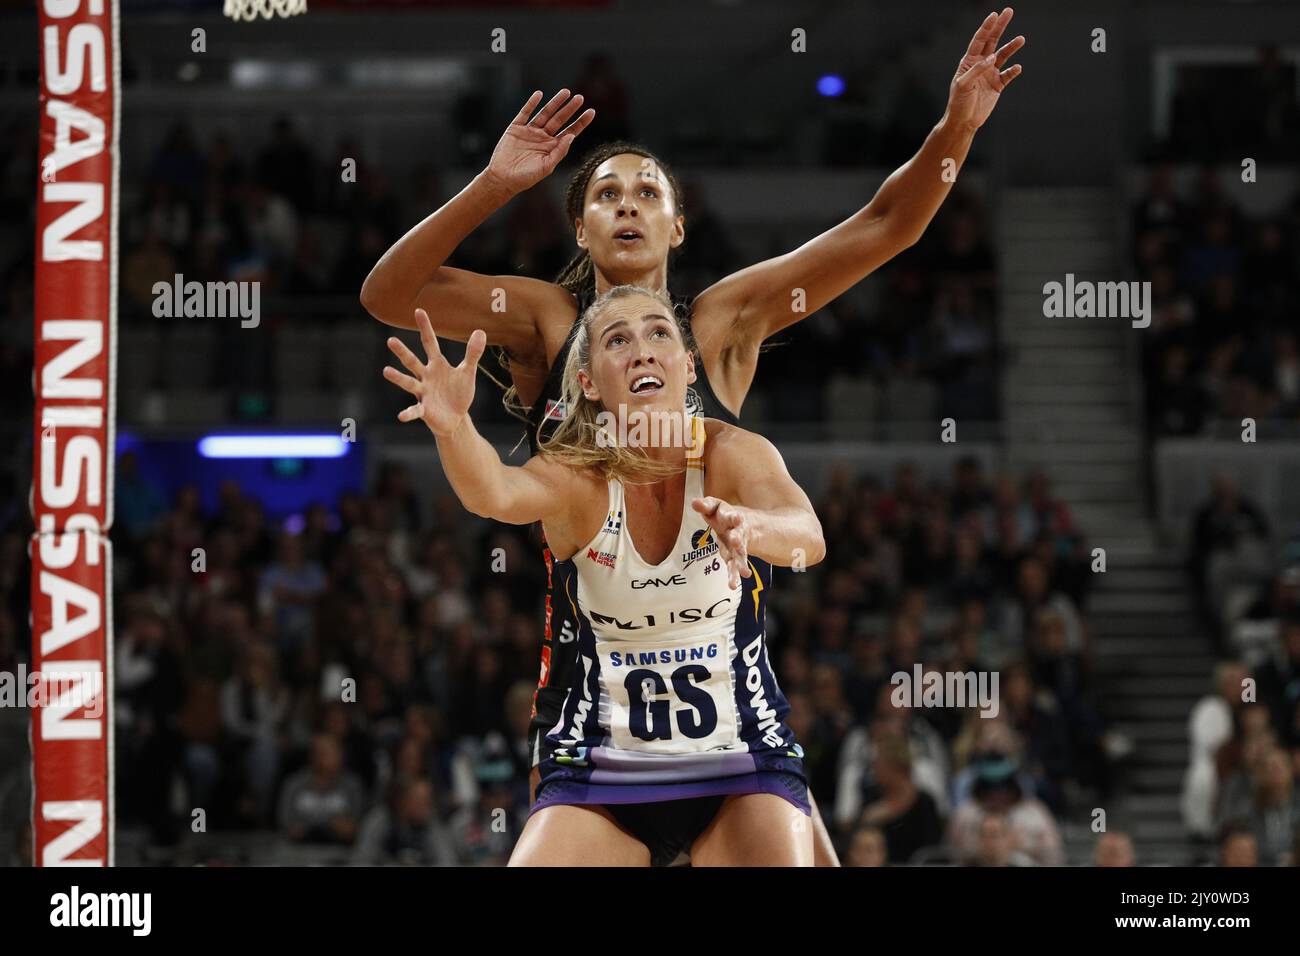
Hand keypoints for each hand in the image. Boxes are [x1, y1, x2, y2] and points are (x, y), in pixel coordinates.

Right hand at [383, 308, 485, 437]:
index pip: (430, 343)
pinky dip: (408, 413)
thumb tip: (480, 330)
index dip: (425, 328)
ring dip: (398, 378)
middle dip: (402, 352)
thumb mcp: (467, 372)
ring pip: (409, 383)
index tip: (419, 311)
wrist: (455, 419)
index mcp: (436, 365)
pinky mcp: (425, 410)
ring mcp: (423, 393)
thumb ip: (472, 353)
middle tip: (391, 340)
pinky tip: (401, 416)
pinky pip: (415, 410)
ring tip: (386, 371)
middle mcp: (426, 376)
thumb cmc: (458, 393)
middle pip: (412, 362)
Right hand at [484, 89, 595, 194]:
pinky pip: (525, 113)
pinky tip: (539, 95)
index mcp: (552, 147)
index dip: (581, 122)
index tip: (591, 111)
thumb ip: (559, 152)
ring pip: (545, 113)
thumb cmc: (525, 177)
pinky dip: (531, 103)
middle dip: (570, 109)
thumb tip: (571, 136)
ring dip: (555, 103)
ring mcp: (530, 131)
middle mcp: (543, 137)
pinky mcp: (516, 128)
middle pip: (560, 119)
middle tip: (580, 98)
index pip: (570, 131)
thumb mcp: (546, 167)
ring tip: (566, 92)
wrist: (502, 178)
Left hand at [691, 496, 752, 590]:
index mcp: (731, 517)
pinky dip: (733, 575)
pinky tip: (732, 585)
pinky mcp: (735, 557)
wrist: (742, 523)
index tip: (738, 518)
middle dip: (737, 539)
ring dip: (741, 563)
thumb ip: (705, 505)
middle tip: (737, 542)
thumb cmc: (722, 514)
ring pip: (740, 555)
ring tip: (744, 573)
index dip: (734, 517)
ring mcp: (737, 546)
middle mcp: (737, 532)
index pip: (732, 516)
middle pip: (738, 535)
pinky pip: (734, 567)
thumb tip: (694, 502)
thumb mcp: (714, 507)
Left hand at [947, 8, 1023, 131]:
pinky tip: (1017, 68)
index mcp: (969, 62)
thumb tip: (992, 57)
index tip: (994, 15)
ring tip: (1021, 39)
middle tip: (1009, 11)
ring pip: (1003, 56)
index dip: (986, 27)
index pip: (979, 40)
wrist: (964, 122)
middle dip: (1000, 26)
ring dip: (1012, 47)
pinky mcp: (998, 86)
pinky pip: (1008, 75)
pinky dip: (1013, 71)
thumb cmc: (959, 103)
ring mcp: (990, 74)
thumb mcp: (963, 85)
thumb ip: (977, 70)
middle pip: (993, 41)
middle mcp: (981, 64)